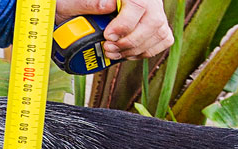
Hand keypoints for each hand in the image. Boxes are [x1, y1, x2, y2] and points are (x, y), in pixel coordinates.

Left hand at [54, 0, 173, 60]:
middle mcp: (147, 0)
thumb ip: (88, 3)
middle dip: (130, 42)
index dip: (125, 25)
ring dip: (135, 50)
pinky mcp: (155, 25)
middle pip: (154, 21)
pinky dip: (145, 52)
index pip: (139, 5)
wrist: (80, 14)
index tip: (108, 36)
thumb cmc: (78, 7)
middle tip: (109, 48)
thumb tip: (108, 5)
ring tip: (113, 53)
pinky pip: (163, 39)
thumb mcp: (74, 4)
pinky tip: (127, 53)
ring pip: (160, 32)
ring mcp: (153, 11)